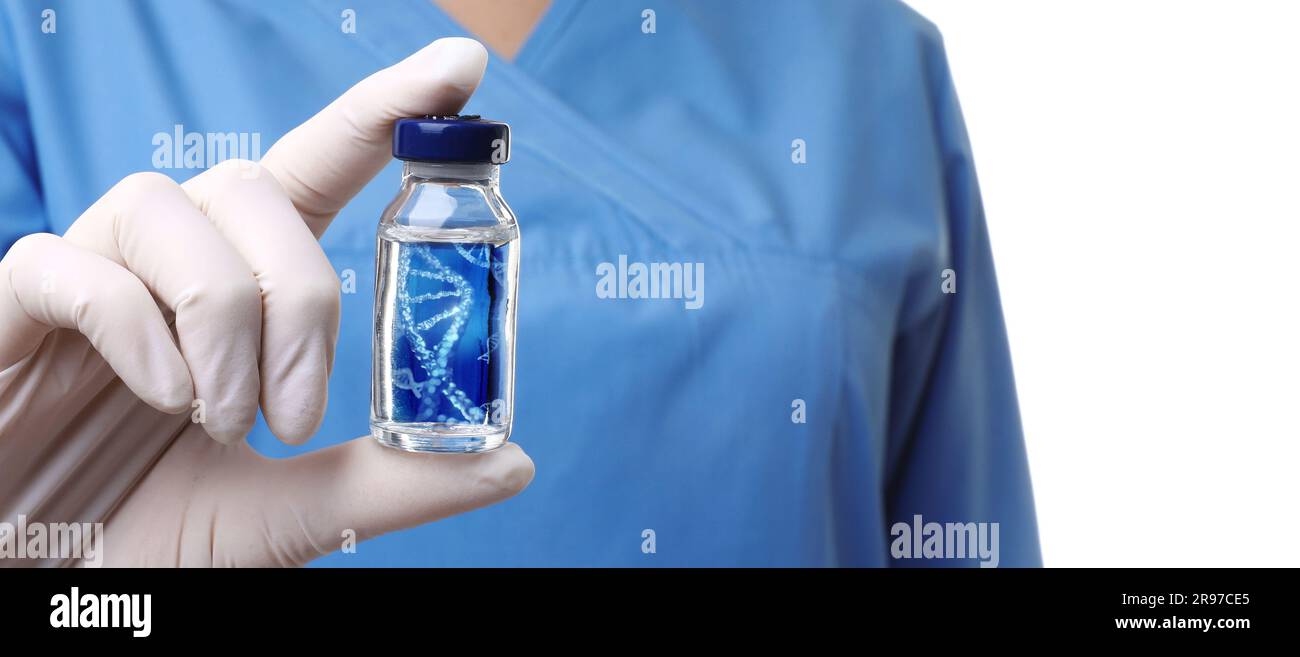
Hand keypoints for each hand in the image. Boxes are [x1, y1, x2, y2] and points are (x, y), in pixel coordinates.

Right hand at [0, 38, 533, 566]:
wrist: (49, 581)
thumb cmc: (156, 534)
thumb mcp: (293, 512)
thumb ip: (393, 481)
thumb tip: (514, 462)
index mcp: (244, 287)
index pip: (321, 169)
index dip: (385, 112)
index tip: (462, 71)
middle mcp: (173, 258)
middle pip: (255, 188)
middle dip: (300, 297)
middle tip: (293, 416)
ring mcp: (91, 273)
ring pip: (171, 211)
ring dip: (222, 320)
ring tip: (223, 419)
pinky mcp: (17, 304)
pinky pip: (76, 267)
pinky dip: (137, 331)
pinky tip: (163, 397)